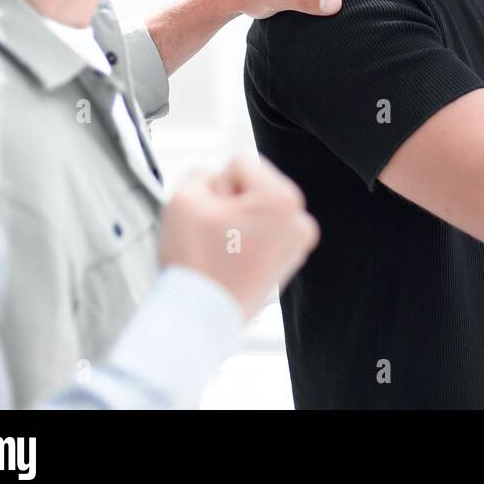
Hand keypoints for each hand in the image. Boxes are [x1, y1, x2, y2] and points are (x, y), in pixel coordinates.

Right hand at [161, 155, 319, 318]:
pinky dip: (247, 238)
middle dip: (230, 202)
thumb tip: (217, 180)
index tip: (212, 216)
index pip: (240, 164)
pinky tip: (232, 259)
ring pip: (257, 208)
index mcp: (283, 199)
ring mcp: (299, 243)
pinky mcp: (290, 260)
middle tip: (216, 235)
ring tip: (223, 249)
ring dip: (238, 220)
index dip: (216, 186)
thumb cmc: (196, 263)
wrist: (200, 319)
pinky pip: (264, 231)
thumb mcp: (183, 198)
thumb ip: (200, 173)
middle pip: (254, 185)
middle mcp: (300, 219)